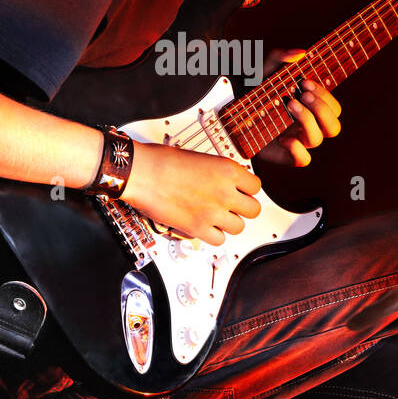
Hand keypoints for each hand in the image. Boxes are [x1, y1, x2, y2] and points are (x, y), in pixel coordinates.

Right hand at [123, 141, 260, 245]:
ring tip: (216, 217)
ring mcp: (213, 212)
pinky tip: (205, 227)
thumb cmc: (162, 161)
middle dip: (242, 209)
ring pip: (239, 227)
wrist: (141, 172)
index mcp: (228, 170)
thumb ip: (219, 173)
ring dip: (228, 223)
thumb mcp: (201, 158)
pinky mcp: (198, 228)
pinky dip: (213, 235)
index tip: (240, 192)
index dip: (247, 190)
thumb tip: (228, 183)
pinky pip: (219, 240)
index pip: (256, 187)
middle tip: (231, 206)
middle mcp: (225, 191)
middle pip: (253, 210)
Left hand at [256, 51, 341, 167]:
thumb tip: (300, 53)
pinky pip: (303, 160)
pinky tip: (283, 137)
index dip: (325, 95)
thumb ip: (281, 58)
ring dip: (308, 120)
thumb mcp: (266, 71)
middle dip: (322, 108)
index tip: (306, 81)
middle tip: (302, 94)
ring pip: (318, 139)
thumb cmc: (255, 93)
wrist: (231, 113)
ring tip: (290, 105)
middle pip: (333, 127)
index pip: (333, 108)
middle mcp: (308, 127)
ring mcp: (297, 142)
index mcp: (311, 110)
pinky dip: (297, 149)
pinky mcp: (284, 155)